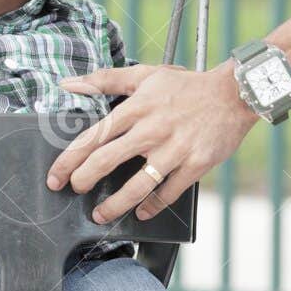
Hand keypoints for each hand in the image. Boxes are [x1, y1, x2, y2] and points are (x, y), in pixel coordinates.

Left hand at [45, 61, 259, 223]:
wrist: (234, 95)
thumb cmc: (187, 86)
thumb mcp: (145, 76)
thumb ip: (104, 79)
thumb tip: (68, 84)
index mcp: (136, 108)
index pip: (93, 137)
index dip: (69, 160)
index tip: (56, 176)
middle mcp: (152, 130)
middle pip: (106, 161)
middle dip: (84, 181)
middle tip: (75, 190)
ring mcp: (175, 150)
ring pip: (137, 185)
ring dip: (115, 205)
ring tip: (101, 214)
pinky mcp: (195, 165)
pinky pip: (168, 192)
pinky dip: (153, 206)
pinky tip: (142, 212)